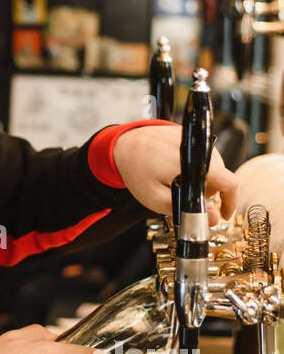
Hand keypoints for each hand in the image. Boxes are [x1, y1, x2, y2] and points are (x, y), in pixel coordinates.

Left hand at [112, 123, 237, 225]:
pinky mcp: (189, 134)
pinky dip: (192, 167)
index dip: (231, 202)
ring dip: (200, 179)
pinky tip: (174, 170)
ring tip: (176, 182)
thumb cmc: (137, 172)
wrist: (122, 145)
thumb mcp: (157, 199)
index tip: (223, 214)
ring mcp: (196, 139)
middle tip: (185, 199)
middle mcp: (199, 149)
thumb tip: (215, 220)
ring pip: (211, 166)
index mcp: (194, 166)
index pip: (230, 183)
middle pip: (220, 176)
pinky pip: (200, 156)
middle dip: (208, 192)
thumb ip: (187, 211)